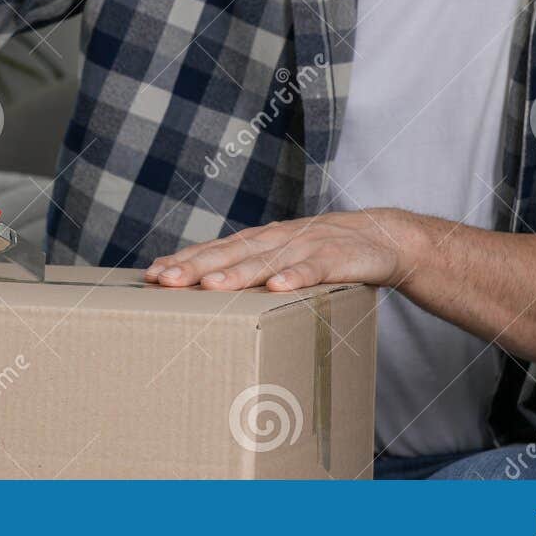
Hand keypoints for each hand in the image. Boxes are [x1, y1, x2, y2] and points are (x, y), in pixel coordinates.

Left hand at [143, 210, 408, 290]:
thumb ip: (255, 273)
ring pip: (266, 260)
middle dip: (196, 266)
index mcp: (261, 241)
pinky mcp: (337, 257)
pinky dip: (297, 276)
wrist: (383, 237)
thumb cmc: (325, 254)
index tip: (152, 273)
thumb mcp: (286, 260)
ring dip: (238, 273)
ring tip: (210, 286)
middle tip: (164, 279)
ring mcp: (306, 245)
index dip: (184, 260)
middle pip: (230, 253)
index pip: (215, 250)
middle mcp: (277, 239)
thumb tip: (213, 297)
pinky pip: (314, 268)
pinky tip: (279, 287)